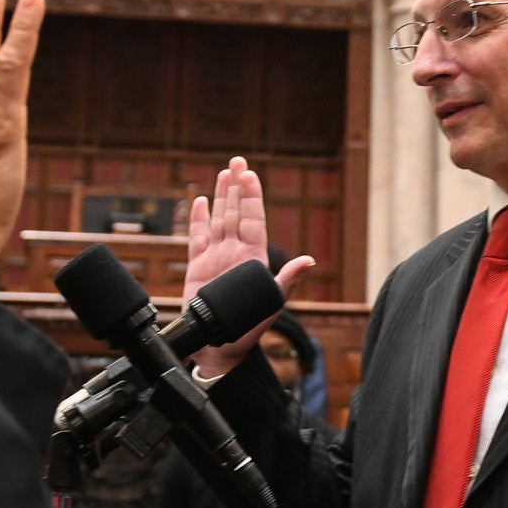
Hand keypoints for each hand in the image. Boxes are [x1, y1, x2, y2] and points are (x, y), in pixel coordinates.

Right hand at [183, 155, 313, 376]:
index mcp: (253, 257)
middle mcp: (235, 252)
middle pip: (235, 212)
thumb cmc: (248, 328)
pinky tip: (201, 201)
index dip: (251, 197)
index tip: (249, 175)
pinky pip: (198, 237)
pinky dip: (198, 219)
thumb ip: (287, 280)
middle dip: (237, 186)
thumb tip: (309, 261)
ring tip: (224, 172)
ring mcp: (217, 257)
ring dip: (221, 195)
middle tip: (238, 161)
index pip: (253, 219)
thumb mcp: (271, 302)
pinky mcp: (198, 265)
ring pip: (218, 218)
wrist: (218, 346)